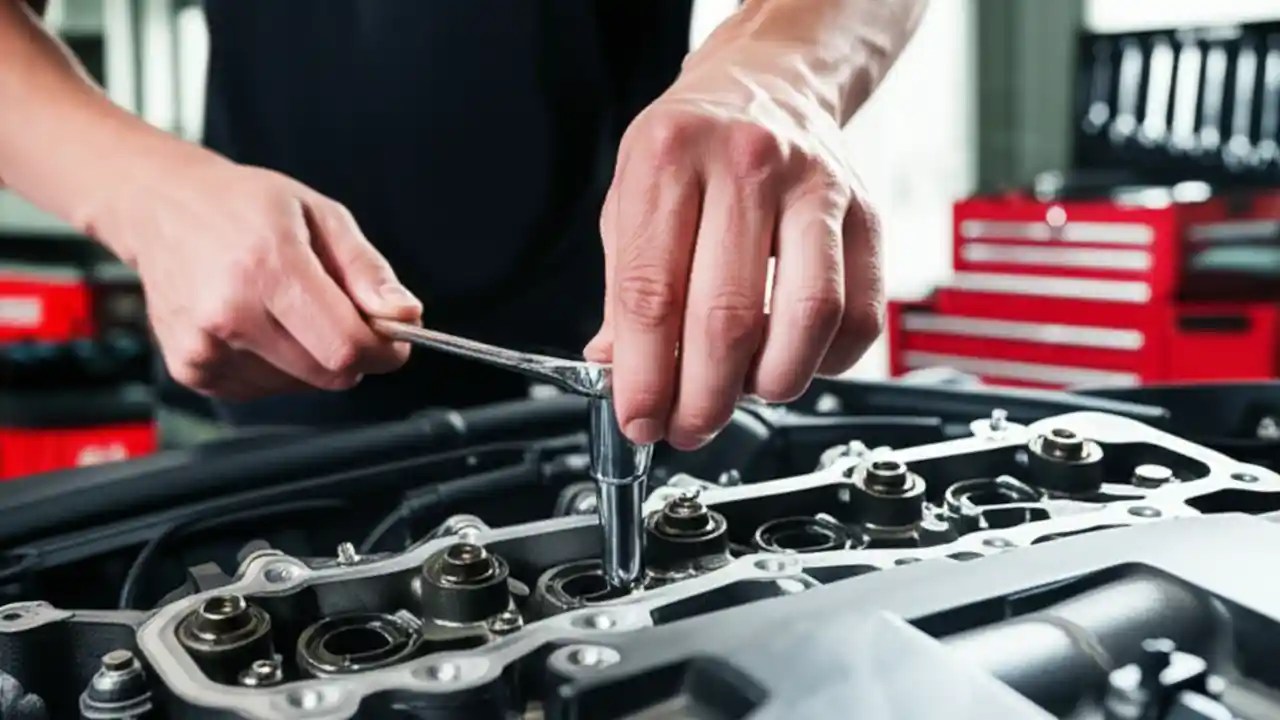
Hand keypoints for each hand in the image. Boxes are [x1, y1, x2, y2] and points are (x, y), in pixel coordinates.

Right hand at [88, 154, 420, 399]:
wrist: (159, 207)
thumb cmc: (241, 206)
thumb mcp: (320, 215)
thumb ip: (368, 271)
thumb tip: (405, 314)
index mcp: (267, 269)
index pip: (347, 346)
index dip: (384, 349)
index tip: (392, 336)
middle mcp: (230, 314)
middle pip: (330, 372)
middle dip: (350, 349)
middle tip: (336, 308)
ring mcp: (205, 348)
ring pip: (302, 385)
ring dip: (312, 356)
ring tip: (285, 305)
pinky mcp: (192, 370)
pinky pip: (266, 389)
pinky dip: (279, 364)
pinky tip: (259, 323)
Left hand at [587, 58, 882, 449]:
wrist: (769, 81)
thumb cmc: (693, 144)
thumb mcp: (630, 196)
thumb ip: (623, 286)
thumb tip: (617, 370)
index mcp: (669, 156)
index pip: (650, 292)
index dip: (643, 376)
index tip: (637, 419)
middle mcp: (748, 163)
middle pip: (727, 317)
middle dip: (702, 400)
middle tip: (687, 427)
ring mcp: (816, 186)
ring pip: (805, 320)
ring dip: (768, 385)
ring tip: (740, 394)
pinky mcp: (866, 214)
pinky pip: (858, 317)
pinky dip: (825, 363)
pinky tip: (791, 360)